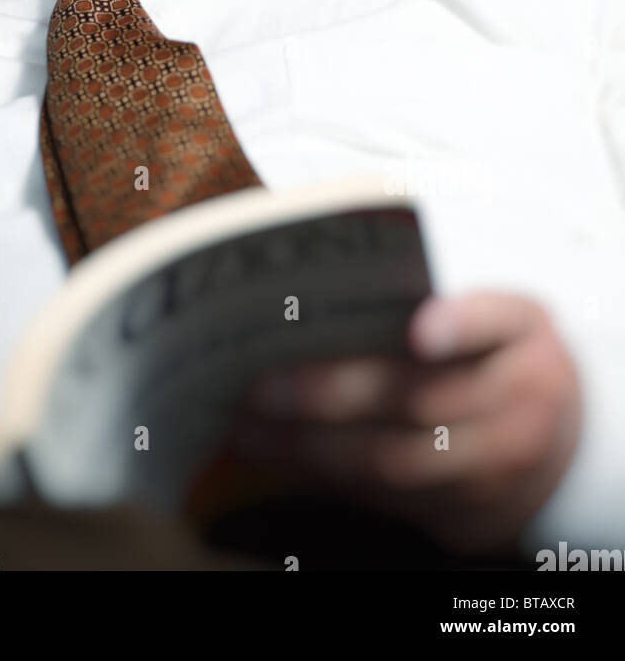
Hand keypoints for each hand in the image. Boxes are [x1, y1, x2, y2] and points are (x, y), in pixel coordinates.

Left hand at [225, 291, 581, 555]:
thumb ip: (447, 301)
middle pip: (422, 402)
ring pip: (398, 463)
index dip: (458, 326)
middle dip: (334, 395)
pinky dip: (328, 477)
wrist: (559, 446)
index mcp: (526, 339)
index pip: (494, 324)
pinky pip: (389, 500)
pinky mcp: (467, 517)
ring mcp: (497, 473)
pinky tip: (282, 454)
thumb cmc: (504, 358)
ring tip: (253, 426)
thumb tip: (356, 294)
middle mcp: (521, 409)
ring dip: (315, 447)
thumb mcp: (501, 315)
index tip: (418, 328)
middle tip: (264, 385)